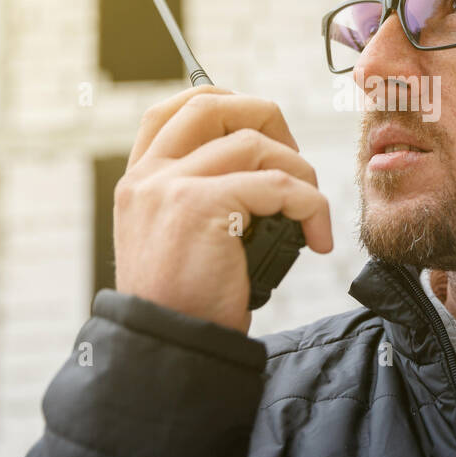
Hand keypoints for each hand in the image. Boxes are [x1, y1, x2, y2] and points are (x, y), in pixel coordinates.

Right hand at [114, 86, 333, 332]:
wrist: (170, 353)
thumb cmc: (187, 307)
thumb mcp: (178, 242)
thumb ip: (200, 199)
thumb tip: (262, 173)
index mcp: (139, 182)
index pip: (171, 110)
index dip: (223, 103)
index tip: (262, 129)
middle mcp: (148, 177)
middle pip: (211, 105)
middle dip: (267, 120)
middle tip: (294, 163)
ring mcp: (170, 187)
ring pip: (255, 143)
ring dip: (299, 172)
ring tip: (309, 214)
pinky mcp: (200, 206)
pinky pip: (277, 185)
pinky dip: (310, 205)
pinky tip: (316, 237)